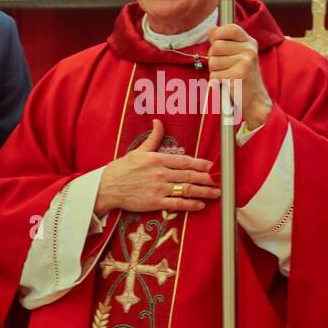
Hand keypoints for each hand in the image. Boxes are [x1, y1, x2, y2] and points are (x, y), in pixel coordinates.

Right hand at [95, 118, 219, 214]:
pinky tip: (200, 205)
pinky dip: (190, 205)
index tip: (211, 166)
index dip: (200, 163)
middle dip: (206, 178)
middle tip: (219, 181)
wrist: (107, 187)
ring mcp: (158, 189)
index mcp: (157, 159)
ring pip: (186, 190)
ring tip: (215, 193)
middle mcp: (160, 174)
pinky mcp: (155, 203)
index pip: (184, 161)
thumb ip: (153, 138)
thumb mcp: (138, 151)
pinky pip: (177, 204)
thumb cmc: (122, 169)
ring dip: (203, 192)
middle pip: (189, 175)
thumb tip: (158, 122)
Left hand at [206, 23, 271, 129]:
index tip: (217, 42)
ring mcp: (245, 62)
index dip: (219, 34)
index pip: (231, 28)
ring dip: (215, 72)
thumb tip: (210, 28)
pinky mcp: (238, 75)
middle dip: (214, 58)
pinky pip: (214, 75)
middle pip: (216, 46)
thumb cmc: (243, 78)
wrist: (255, 101)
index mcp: (250, 43)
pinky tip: (227, 84)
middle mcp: (249, 50)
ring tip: (227, 76)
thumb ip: (223, 41)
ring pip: (213, 62)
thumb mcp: (237, 56)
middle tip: (225, 67)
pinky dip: (216, 82)